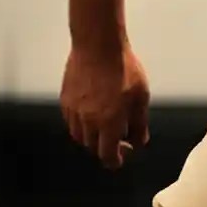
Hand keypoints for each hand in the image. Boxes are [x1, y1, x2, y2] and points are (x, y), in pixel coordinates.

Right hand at [59, 46, 149, 169]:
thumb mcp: (141, 98)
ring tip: (105, 125)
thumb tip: (137, 141)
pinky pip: (71, 121)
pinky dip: (81, 124)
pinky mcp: (65, 100)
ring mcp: (73, 111)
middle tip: (118, 138)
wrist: (98, 46)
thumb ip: (139, 124)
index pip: (107, 155)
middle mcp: (88, 121)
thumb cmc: (124, 69)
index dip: (114, 161)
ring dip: (92, 136)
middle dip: (105, 147)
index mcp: (109, 123)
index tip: (120, 159)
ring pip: (79, 135)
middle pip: (93, 147)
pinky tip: (92, 112)